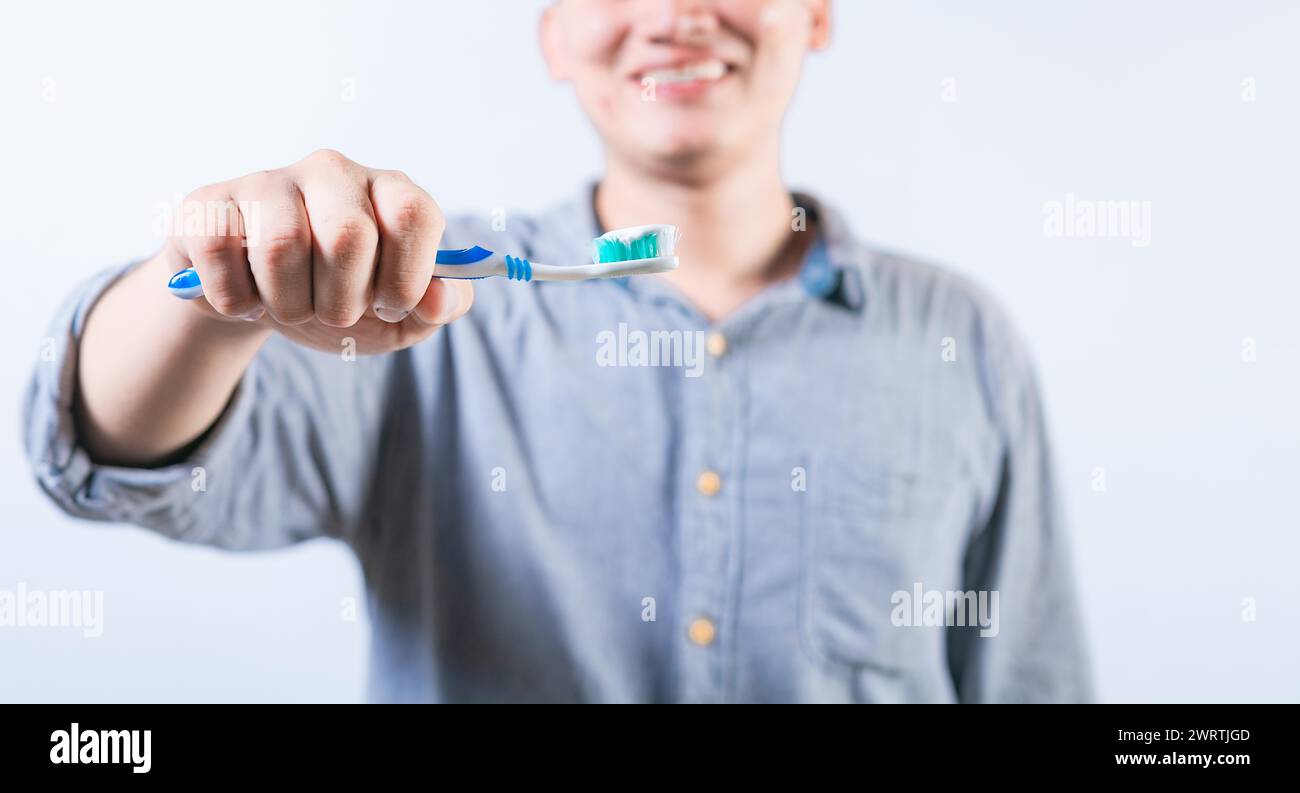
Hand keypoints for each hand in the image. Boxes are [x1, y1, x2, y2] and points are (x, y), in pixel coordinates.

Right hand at [166, 148, 472, 353]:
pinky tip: (244, 295)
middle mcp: (332, 172)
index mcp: (389, 191)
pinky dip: (235, 300)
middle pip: (346, 235)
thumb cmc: (338, 300)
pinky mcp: (209, 204)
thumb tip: (440, 297)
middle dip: (342, 301)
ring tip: (290, 306)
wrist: (259, 307)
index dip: (404, 277)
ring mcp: (268, 181)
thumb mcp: (399, 317)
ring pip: (281, 247)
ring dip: (289, 305)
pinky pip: (219, 254)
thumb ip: (437, 306)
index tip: (388, 304)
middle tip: (333, 312)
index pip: (414, 215)